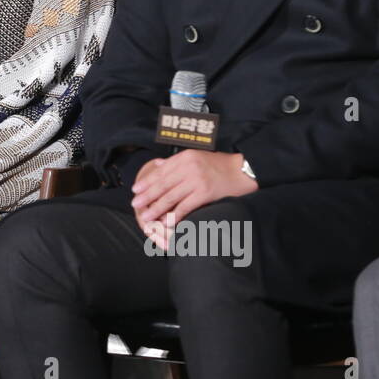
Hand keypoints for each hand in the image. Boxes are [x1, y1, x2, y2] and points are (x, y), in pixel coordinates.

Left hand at [131, 150, 256, 236]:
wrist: (243, 170)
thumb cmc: (220, 165)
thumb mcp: (197, 156)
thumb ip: (176, 162)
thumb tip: (157, 165)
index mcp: (185, 157)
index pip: (160, 171)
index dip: (147, 181)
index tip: (136, 190)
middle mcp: (189, 167)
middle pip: (162, 184)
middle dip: (147, 196)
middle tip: (136, 205)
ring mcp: (197, 180)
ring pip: (171, 196)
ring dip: (156, 208)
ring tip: (147, 217)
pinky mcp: (205, 193)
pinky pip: (185, 206)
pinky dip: (175, 215)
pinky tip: (166, 222)